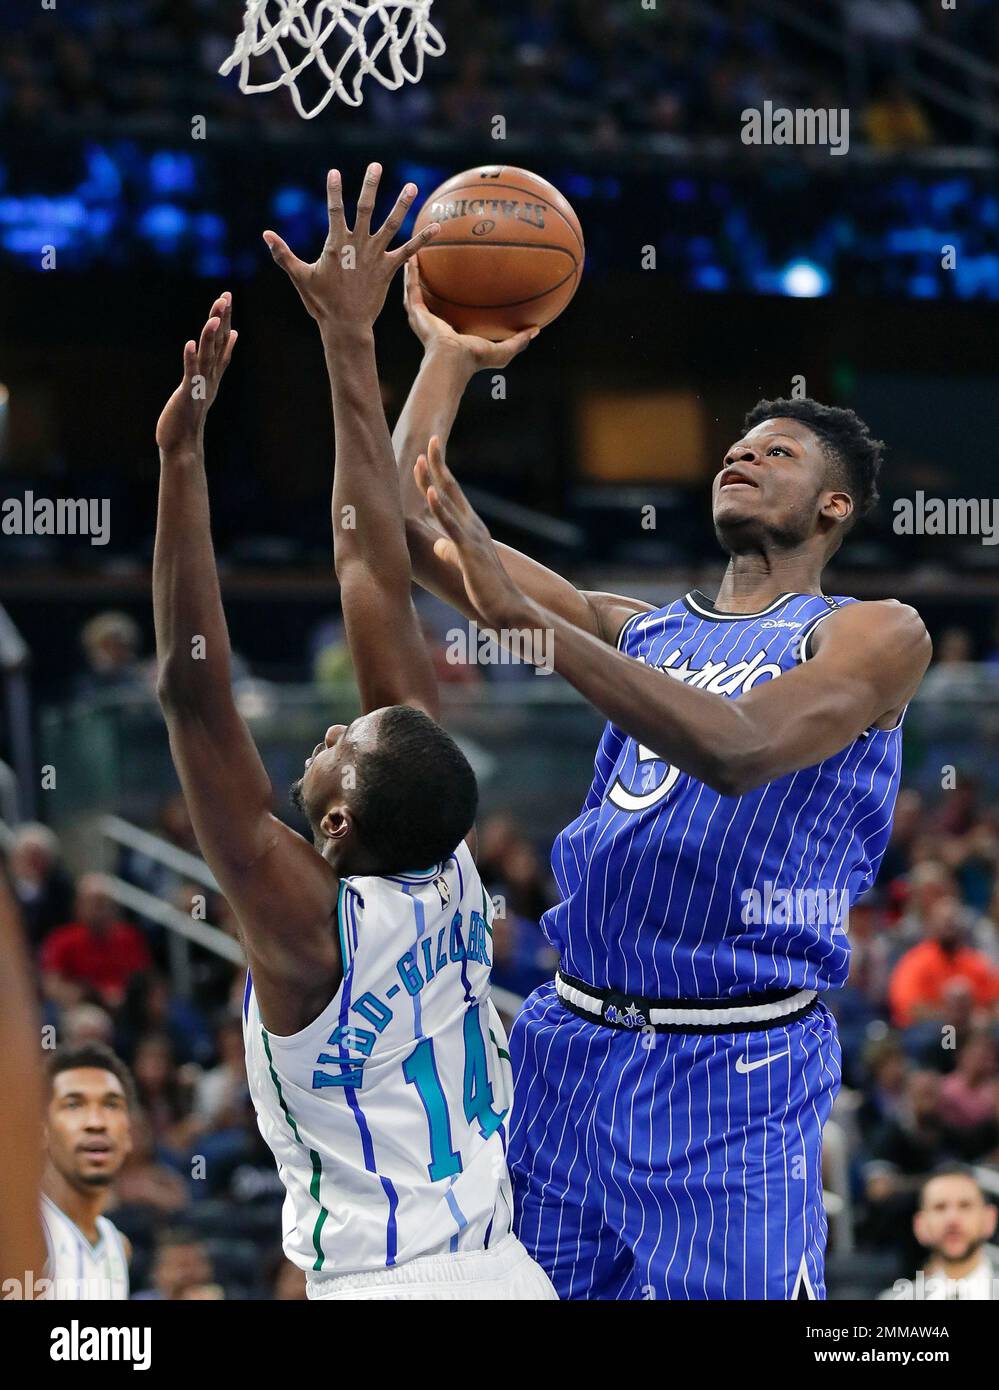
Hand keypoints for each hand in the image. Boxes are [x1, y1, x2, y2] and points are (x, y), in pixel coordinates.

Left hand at [156, 293, 236, 453]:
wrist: (183, 445)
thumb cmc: (189, 416)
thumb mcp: (202, 387)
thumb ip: (213, 367)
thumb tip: (228, 345)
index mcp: (212, 375)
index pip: (221, 343)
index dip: (225, 320)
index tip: (226, 298)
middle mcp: (210, 378)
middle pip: (218, 344)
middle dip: (222, 320)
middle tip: (226, 296)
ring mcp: (201, 386)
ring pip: (208, 356)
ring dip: (211, 336)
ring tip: (215, 316)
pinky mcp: (188, 395)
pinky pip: (191, 374)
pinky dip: (191, 359)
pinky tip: (189, 344)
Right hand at [263, 164, 439, 330]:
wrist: (346, 325)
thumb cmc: (321, 303)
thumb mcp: (300, 276)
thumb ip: (283, 254)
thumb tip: (265, 234)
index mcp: (336, 244)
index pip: (333, 210)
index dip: (333, 190)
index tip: (334, 171)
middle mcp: (358, 245)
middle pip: (365, 208)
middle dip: (370, 186)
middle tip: (376, 166)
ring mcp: (375, 256)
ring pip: (391, 224)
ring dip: (402, 204)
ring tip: (412, 186)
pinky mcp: (389, 269)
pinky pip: (409, 251)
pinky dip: (423, 239)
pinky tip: (437, 226)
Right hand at [404, 261, 538, 371]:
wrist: (453, 359)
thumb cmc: (475, 359)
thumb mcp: (503, 349)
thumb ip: (519, 339)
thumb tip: (536, 329)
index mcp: (450, 332)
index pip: (450, 311)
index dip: (452, 298)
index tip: (458, 283)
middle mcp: (433, 323)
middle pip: (429, 298)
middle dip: (429, 282)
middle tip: (431, 263)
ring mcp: (422, 317)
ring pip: (415, 290)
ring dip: (414, 274)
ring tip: (415, 254)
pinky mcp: (416, 312)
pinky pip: (412, 288)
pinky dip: (411, 273)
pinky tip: (413, 257)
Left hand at [415, 436, 532, 631]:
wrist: (510, 609)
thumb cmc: (488, 591)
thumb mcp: (464, 567)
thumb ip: (450, 553)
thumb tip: (438, 545)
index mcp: (470, 530)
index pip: (451, 496)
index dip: (439, 475)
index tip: (427, 455)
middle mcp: (472, 527)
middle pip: (451, 489)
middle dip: (438, 465)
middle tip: (429, 440)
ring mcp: (471, 537)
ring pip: (449, 502)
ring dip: (434, 479)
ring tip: (422, 458)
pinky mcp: (469, 551)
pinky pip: (452, 526)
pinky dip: (441, 508)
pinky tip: (430, 492)